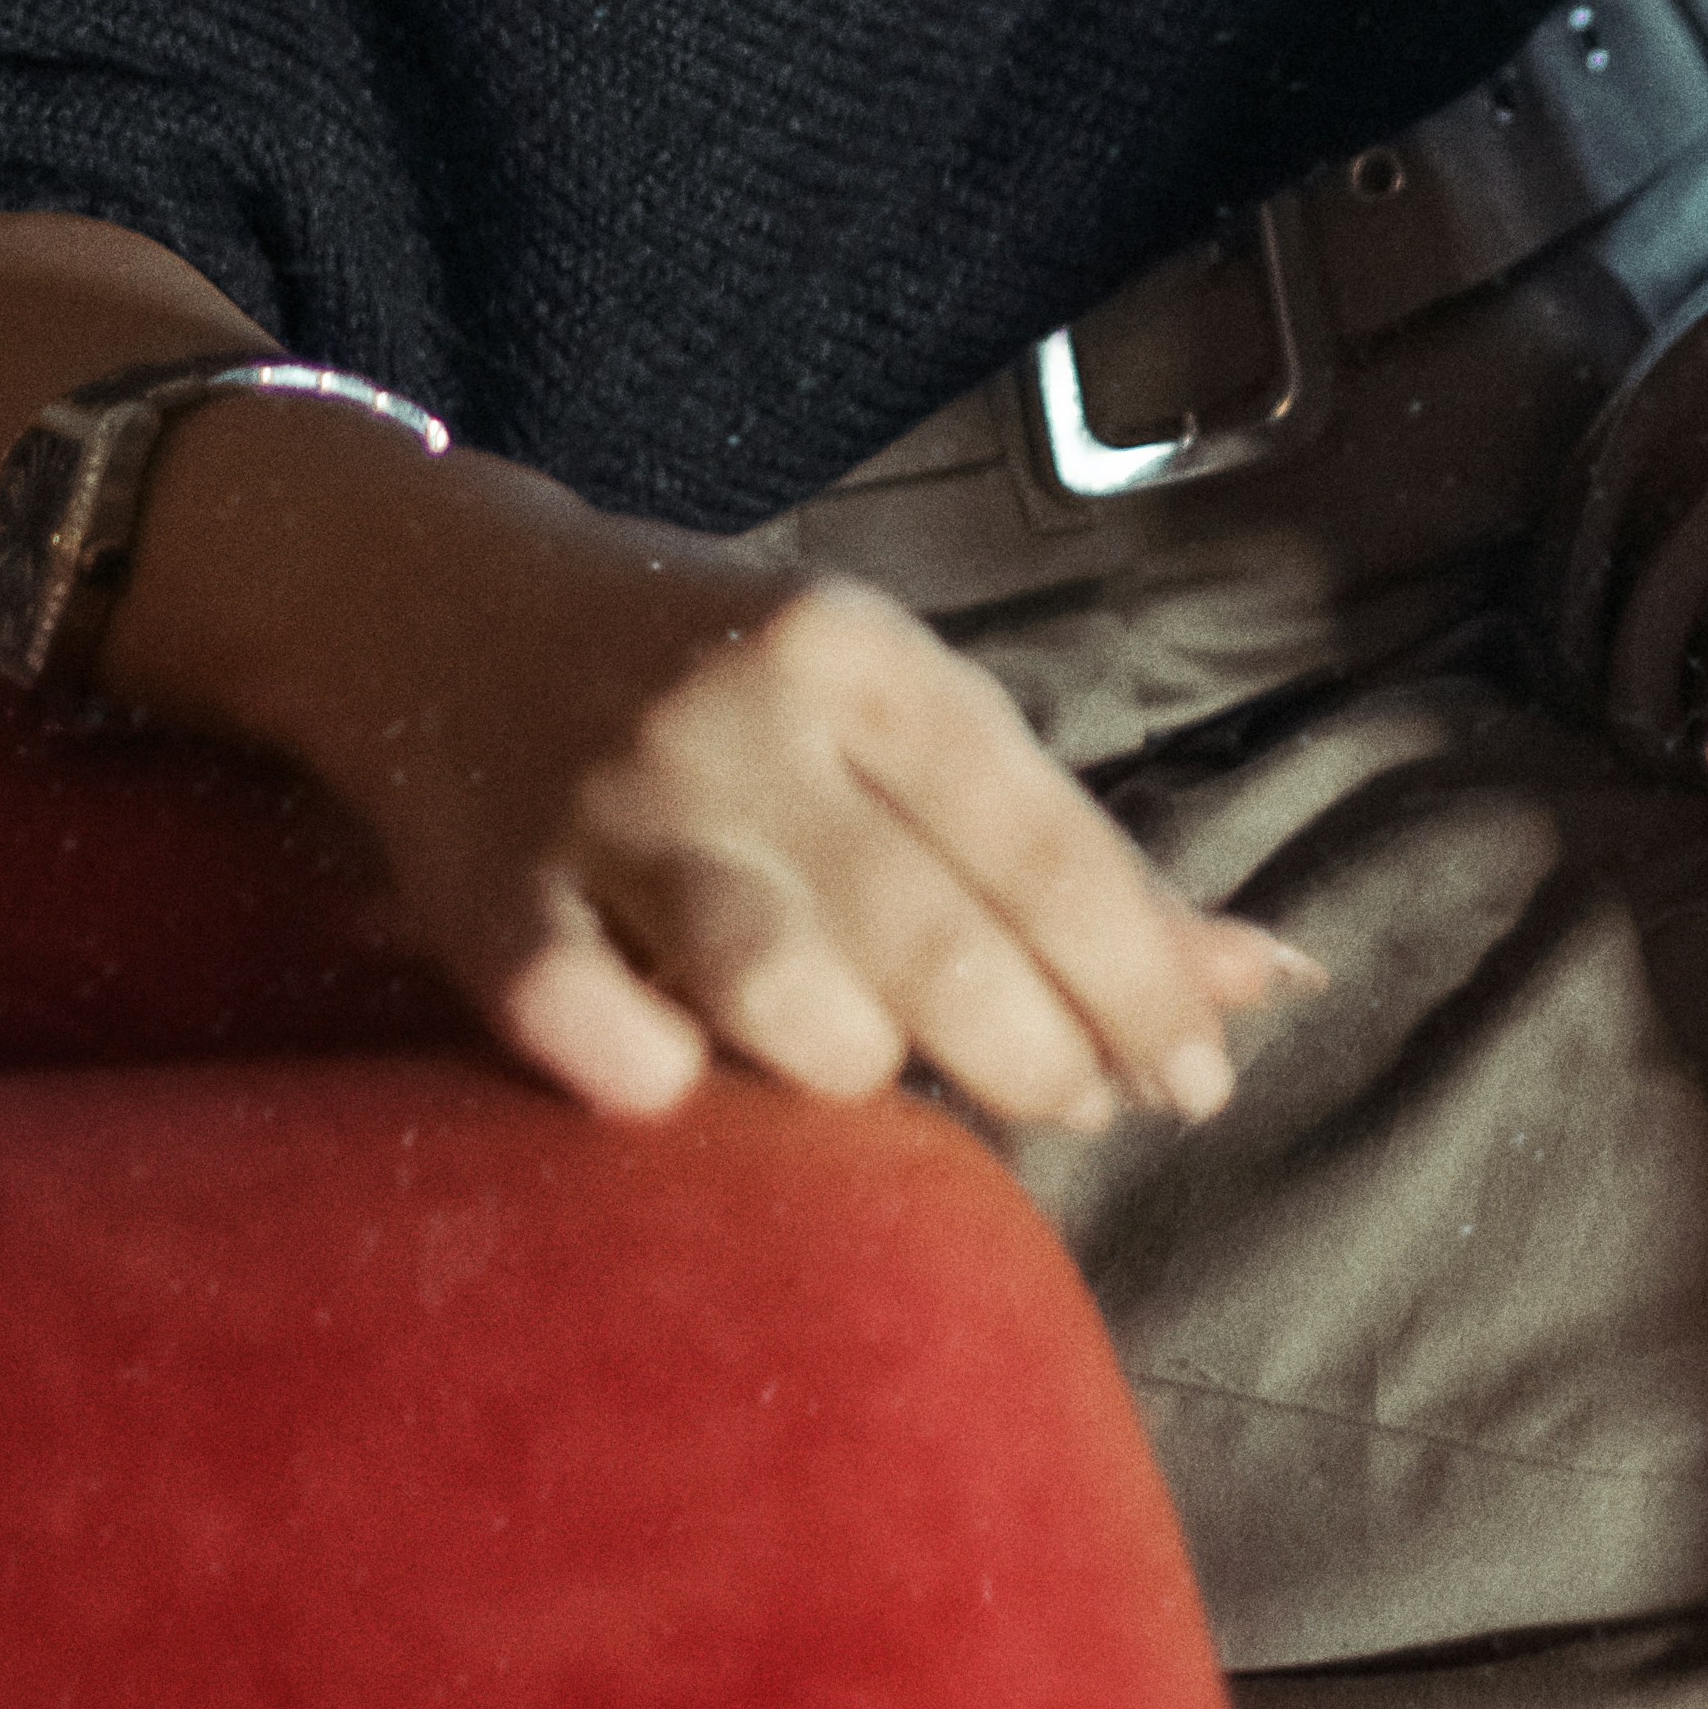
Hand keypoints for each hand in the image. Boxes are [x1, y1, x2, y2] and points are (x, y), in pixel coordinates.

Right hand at [192, 429, 1321, 1134]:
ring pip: (786, 1001)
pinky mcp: (488, 901)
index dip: (1142, 981)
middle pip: (938, 942)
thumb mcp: (897, 708)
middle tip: (1070, 1105)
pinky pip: (608, 1051)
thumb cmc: (726, 680)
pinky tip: (688, 1072)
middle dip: (1040, 1058)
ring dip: (857, 1072)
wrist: (435, 603)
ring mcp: (610, 808)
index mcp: (864, 651)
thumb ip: (1062, 848)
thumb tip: (1272, 979)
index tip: (1196, 1078)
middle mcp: (744, 716)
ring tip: (875, 1073)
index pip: (1044, 843)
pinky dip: (667, 1086)